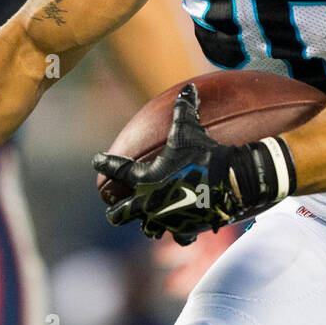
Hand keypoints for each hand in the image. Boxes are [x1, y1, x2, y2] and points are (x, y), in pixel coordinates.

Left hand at [93, 84, 294, 245]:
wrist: (228, 182)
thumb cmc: (203, 154)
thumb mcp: (190, 128)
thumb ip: (184, 108)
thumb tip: (188, 87)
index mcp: (144, 178)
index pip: (116, 170)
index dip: (104, 163)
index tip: (96, 160)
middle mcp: (149, 203)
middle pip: (119, 215)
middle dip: (117, 211)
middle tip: (114, 208)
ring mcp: (165, 220)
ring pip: (148, 230)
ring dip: (148, 224)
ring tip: (149, 220)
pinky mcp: (185, 230)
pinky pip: (178, 237)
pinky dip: (180, 232)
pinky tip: (183, 229)